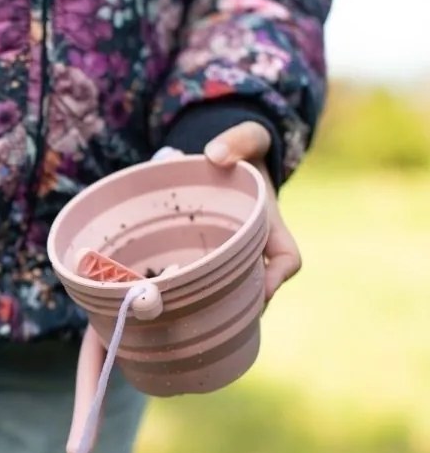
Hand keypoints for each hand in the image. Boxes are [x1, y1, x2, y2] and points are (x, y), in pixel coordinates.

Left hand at [153, 122, 301, 304]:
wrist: (224, 161)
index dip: (278, 277)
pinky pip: (205, 283)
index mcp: (270, 225)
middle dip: (240, 303)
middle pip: (258, 288)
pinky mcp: (208, 260)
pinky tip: (166, 300)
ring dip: (213, 305)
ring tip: (183, 314)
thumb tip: (215, 155)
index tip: (263, 289)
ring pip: (230, 292)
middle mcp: (255, 248)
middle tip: (209, 314)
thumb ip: (238, 140)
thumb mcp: (247, 138)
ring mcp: (232, 257)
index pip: (287, 258)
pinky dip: (191, 293)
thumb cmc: (240, 151)